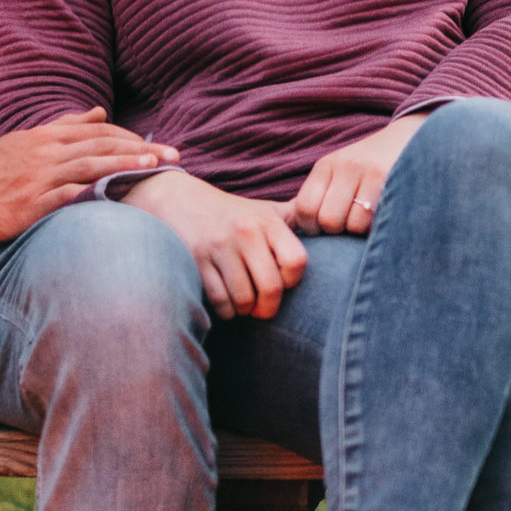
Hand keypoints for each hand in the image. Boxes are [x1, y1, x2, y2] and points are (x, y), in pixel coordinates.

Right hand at [0, 110, 176, 243]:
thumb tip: (100, 111)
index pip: (97, 131)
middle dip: (139, 149)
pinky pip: (66, 197)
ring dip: (124, 166)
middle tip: (173, 156)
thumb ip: (65, 126)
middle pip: (101, 146)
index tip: (156, 147)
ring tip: (153, 167)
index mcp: (45, 136)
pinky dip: (92, 194)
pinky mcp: (30, 204)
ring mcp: (38, 178)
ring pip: (88, 166)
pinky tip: (115, 196)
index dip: (130, 137)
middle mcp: (45, 153)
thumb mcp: (26, 140)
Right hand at [122, 170, 307, 318]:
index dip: (293, 281)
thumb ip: (296, 220)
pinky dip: (226, 310)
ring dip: (245, 310)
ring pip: (244, 300)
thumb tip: (332, 227)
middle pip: (271, 288)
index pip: (296, 262)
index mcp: (267, 221)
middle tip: (263, 309)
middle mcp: (245, 232)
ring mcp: (218, 247)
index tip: (284, 283)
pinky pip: (219, 302)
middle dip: (269, 308)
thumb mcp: (265, 210)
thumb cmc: (231, 214)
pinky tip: (226, 302)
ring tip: (243, 303)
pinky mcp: (195, 262)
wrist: (179, 200)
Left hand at [289, 112, 425, 234]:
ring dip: (361, 231)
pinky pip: (377, 220)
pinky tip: (383, 215)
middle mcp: (346, 166)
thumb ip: (316, 196)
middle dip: (339, 232)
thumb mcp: (338, 172)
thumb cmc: (369, 166)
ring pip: (354, 225)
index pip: (304, 209)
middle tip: (351, 223)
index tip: (325, 228)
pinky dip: (378, 226)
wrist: (412, 136)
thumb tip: (289, 225)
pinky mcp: (393, 180)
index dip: (313, 228)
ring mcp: (370, 172)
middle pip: (329, 221)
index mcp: (326, 166)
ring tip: (369, 217)